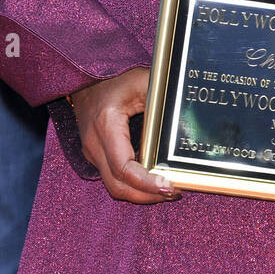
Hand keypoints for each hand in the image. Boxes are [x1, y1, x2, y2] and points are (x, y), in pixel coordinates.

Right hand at [69, 67, 179, 203]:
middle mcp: (94, 143)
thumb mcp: (144, 82)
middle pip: (118, 185)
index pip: (124, 167)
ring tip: (167, 190)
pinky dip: (132, 185)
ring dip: (140, 194)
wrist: (86, 78)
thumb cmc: (116, 78)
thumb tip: (188, 124)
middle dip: (146, 195)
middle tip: (174, 192)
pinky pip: (112, 178)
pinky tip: (152, 180)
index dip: (146, 182)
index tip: (168, 186)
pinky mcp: (95, 156)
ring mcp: (91, 152)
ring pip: (113, 186)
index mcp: (106, 124)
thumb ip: (163, 103)